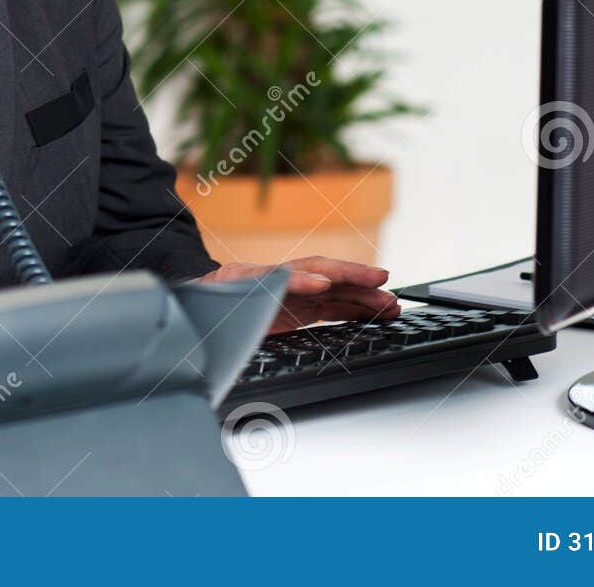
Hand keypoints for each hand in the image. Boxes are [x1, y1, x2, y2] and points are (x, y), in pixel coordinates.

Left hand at [197, 257, 399, 334]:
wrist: (203, 307)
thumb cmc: (208, 305)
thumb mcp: (209, 305)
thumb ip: (223, 308)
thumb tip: (214, 318)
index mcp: (249, 278)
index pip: (280, 276)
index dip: (301, 281)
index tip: (321, 285)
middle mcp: (277, 280)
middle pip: (318, 274)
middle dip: (350, 278)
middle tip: (380, 281)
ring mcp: (292, 293)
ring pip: (333, 289)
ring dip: (362, 295)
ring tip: (390, 303)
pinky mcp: (301, 308)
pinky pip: (332, 305)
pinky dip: (354, 309)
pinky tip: (375, 314)